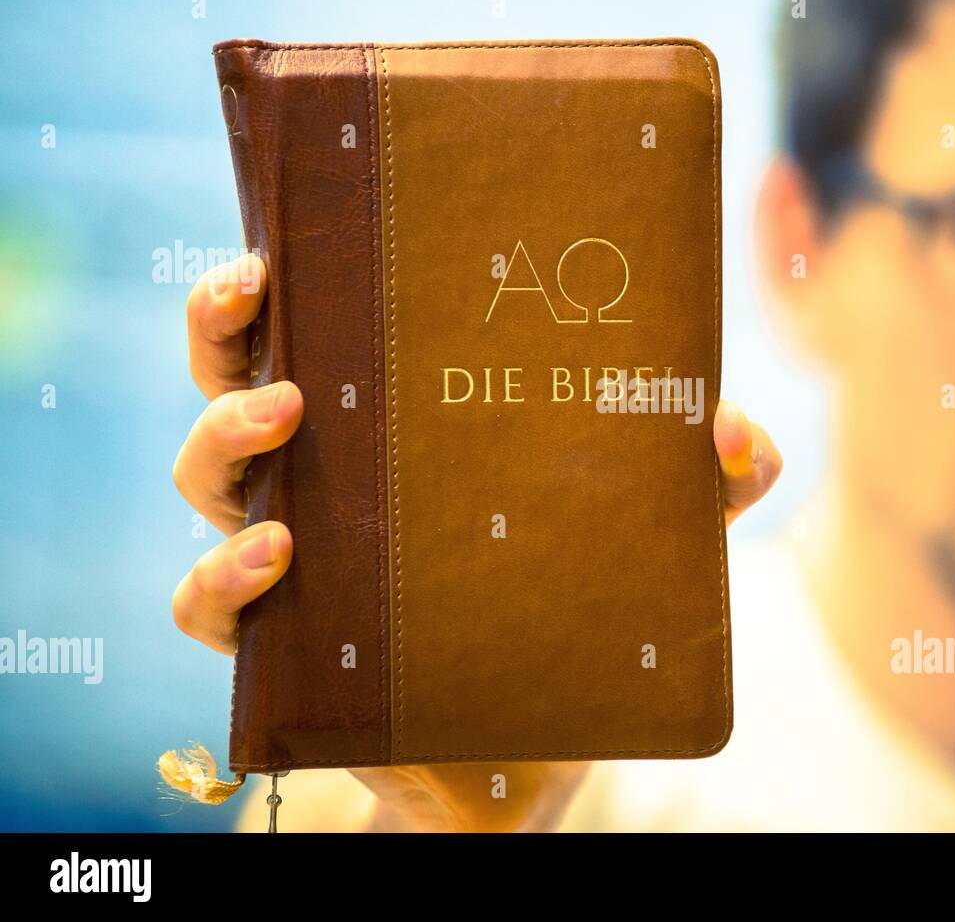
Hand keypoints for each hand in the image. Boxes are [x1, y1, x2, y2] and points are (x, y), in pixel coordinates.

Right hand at [173, 254, 781, 830]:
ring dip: (222, 438)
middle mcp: (329, 477)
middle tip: (257, 296)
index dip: (274, 284)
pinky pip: (207, 609)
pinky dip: (218, 579)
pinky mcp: (290, 645)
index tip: (276, 244)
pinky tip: (279, 556)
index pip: (318, 332)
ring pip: (203, 480)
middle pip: (231, 382)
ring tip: (285, 420)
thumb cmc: (585, 594)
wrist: (547, 731)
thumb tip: (728, 428)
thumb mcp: (658, 522)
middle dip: (223, 331)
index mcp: (396, 423)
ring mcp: (300, 558)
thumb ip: (715, 475)